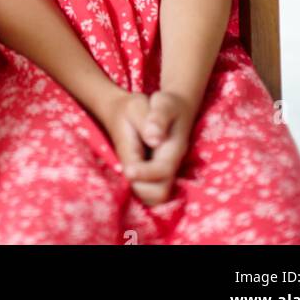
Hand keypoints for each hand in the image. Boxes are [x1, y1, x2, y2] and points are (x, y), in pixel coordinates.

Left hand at [103, 89, 192, 206]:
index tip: (128, 169)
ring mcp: (166, 172)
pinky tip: (129, 170)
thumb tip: (153, 138)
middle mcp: (172, 165)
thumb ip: (158, 117)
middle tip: (126, 169)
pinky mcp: (158, 175)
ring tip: (127, 169)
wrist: (171, 108)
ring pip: (155, 197)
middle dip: (140, 187)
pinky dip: (138, 188)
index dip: (145, 173)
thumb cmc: (165, 103)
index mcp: (173, 148)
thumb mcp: (162, 102)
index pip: (163, 170)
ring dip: (138, 189)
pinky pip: (150, 193)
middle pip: (160, 193)